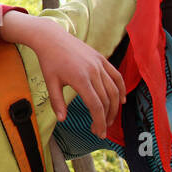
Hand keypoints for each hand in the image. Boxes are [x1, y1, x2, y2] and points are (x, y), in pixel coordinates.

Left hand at [24, 19, 125, 136]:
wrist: (52, 38)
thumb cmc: (49, 61)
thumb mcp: (50, 83)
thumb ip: (57, 102)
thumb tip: (62, 120)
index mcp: (80, 79)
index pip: (96, 106)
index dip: (99, 122)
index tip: (99, 133)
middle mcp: (94, 72)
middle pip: (107, 100)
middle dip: (106, 118)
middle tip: (101, 130)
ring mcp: (100, 64)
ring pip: (114, 90)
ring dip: (115, 107)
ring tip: (109, 119)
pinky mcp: (102, 59)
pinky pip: (116, 76)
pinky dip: (121, 89)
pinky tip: (121, 100)